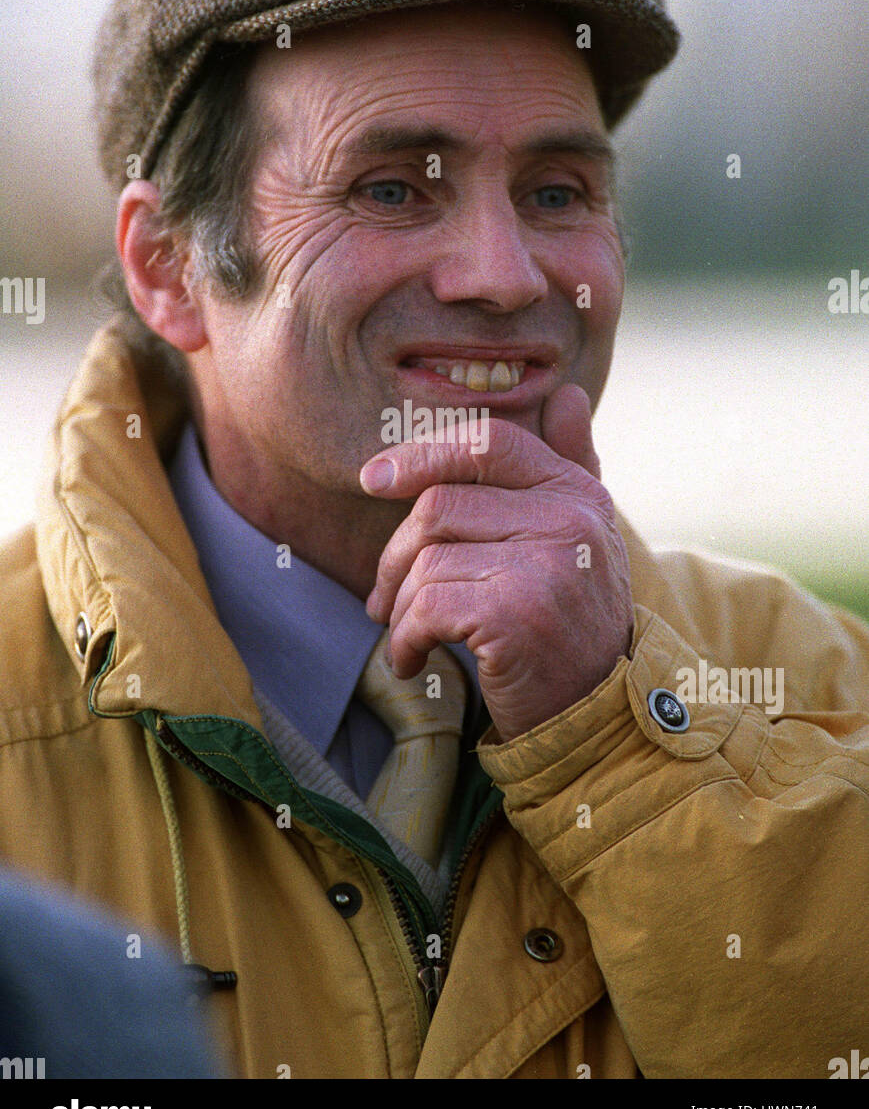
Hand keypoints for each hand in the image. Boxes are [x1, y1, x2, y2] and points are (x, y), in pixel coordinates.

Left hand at [360, 385, 633, 741]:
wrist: (597, 715)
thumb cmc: (572, 623)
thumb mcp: (580, 538)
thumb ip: (569, 464)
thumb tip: (564, 392)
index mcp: (577, 492)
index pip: (487, 443)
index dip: (422, 454)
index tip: (373, 480)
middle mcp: (570, 520)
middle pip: (438, 507)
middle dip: (395, 557)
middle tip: (382, 598)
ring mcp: (547, 565)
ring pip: (426, 563)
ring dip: (401, 610)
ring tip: (409, 637)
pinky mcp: (518, 614)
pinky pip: (427, 607)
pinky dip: (406, 640)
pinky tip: (414, 661)